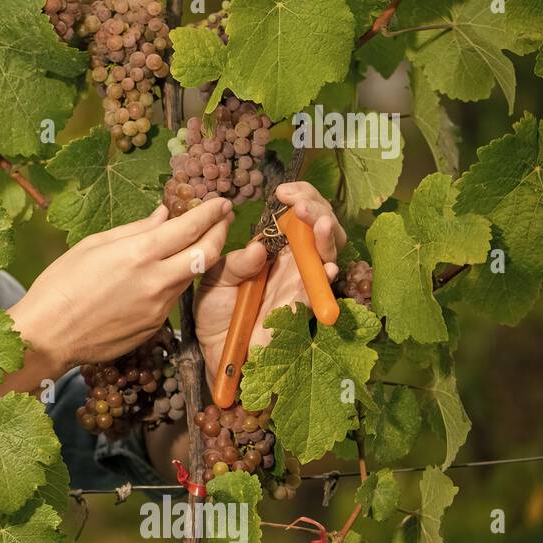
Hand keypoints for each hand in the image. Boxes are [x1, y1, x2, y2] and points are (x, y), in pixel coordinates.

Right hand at [11, 198, 234, 371]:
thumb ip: (134, 230)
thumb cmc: (60, 285)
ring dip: (197, 258)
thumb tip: (163, 216)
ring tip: (194, 244)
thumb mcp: (92, 246)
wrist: (48, 335)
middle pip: (207, 253)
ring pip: (190, 277)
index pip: (190, 227)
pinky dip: (173, 282)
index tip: (221, 202)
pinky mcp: (154, 327)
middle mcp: (156, 281)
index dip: (211, 212)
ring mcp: (158, 307)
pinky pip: (172, 299)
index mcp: (138, 253)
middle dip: (220, 232)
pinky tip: (161, 276)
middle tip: (223, 219)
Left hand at [195, 182, 346, 382]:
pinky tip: (326, 266)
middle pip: (318, 230)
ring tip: (318, 223)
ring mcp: (299, 284)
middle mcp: (291, 263)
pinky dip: (326, 277)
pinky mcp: (301, 309)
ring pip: (326, 255)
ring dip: (327, 237)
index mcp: (272, 250)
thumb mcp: (215, 279)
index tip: (285, 192)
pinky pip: (320, 292)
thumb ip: (235, 264)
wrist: (217, 351)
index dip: (298, 199)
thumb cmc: (215, 312)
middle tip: (303, 206)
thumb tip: (259, 248)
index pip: (295, 217)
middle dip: (317, 211)